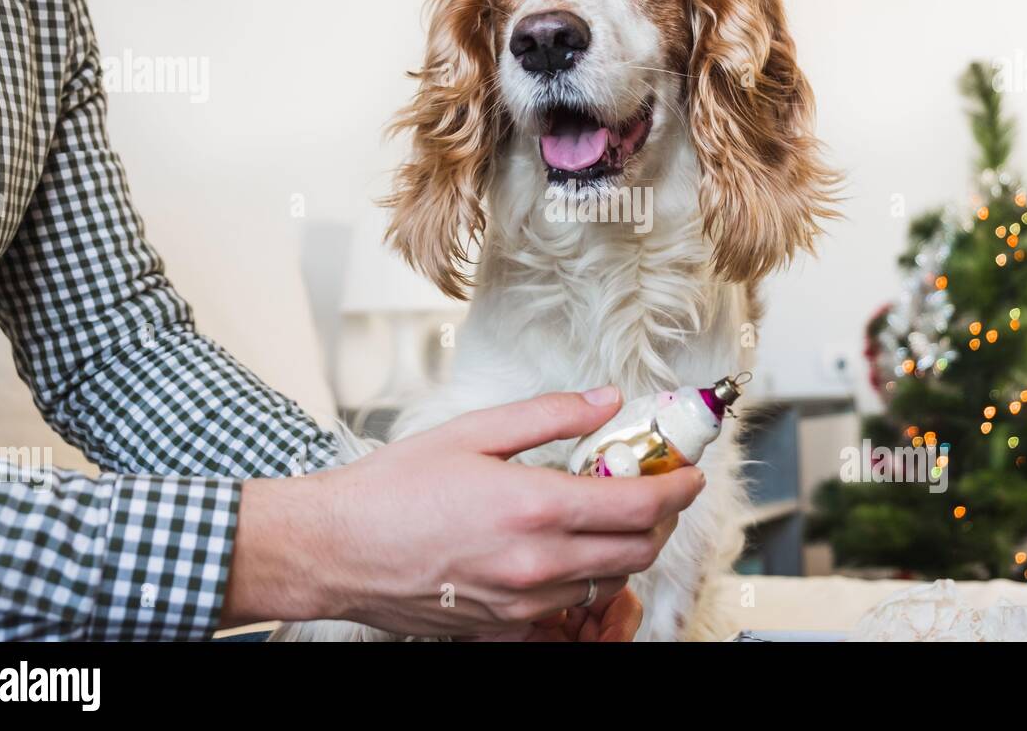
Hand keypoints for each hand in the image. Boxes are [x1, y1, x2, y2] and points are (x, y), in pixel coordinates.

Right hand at [221, 388, 703, 636]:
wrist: (337, 550)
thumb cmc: (394, 490)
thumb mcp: (472, 432)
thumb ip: (548, 415)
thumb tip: (604, 401)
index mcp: (534, 506)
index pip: (639, 506)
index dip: (678, 488)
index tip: (689, 474)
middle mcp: (538, 563)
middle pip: (639, 550)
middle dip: (662, 519)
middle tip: (656, 490)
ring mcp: (523, 602)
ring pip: (608, 581)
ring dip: (624, 548)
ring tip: (604, 513)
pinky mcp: (505, 627)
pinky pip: (568, 608)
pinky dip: (583, 579)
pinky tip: (562, 549)